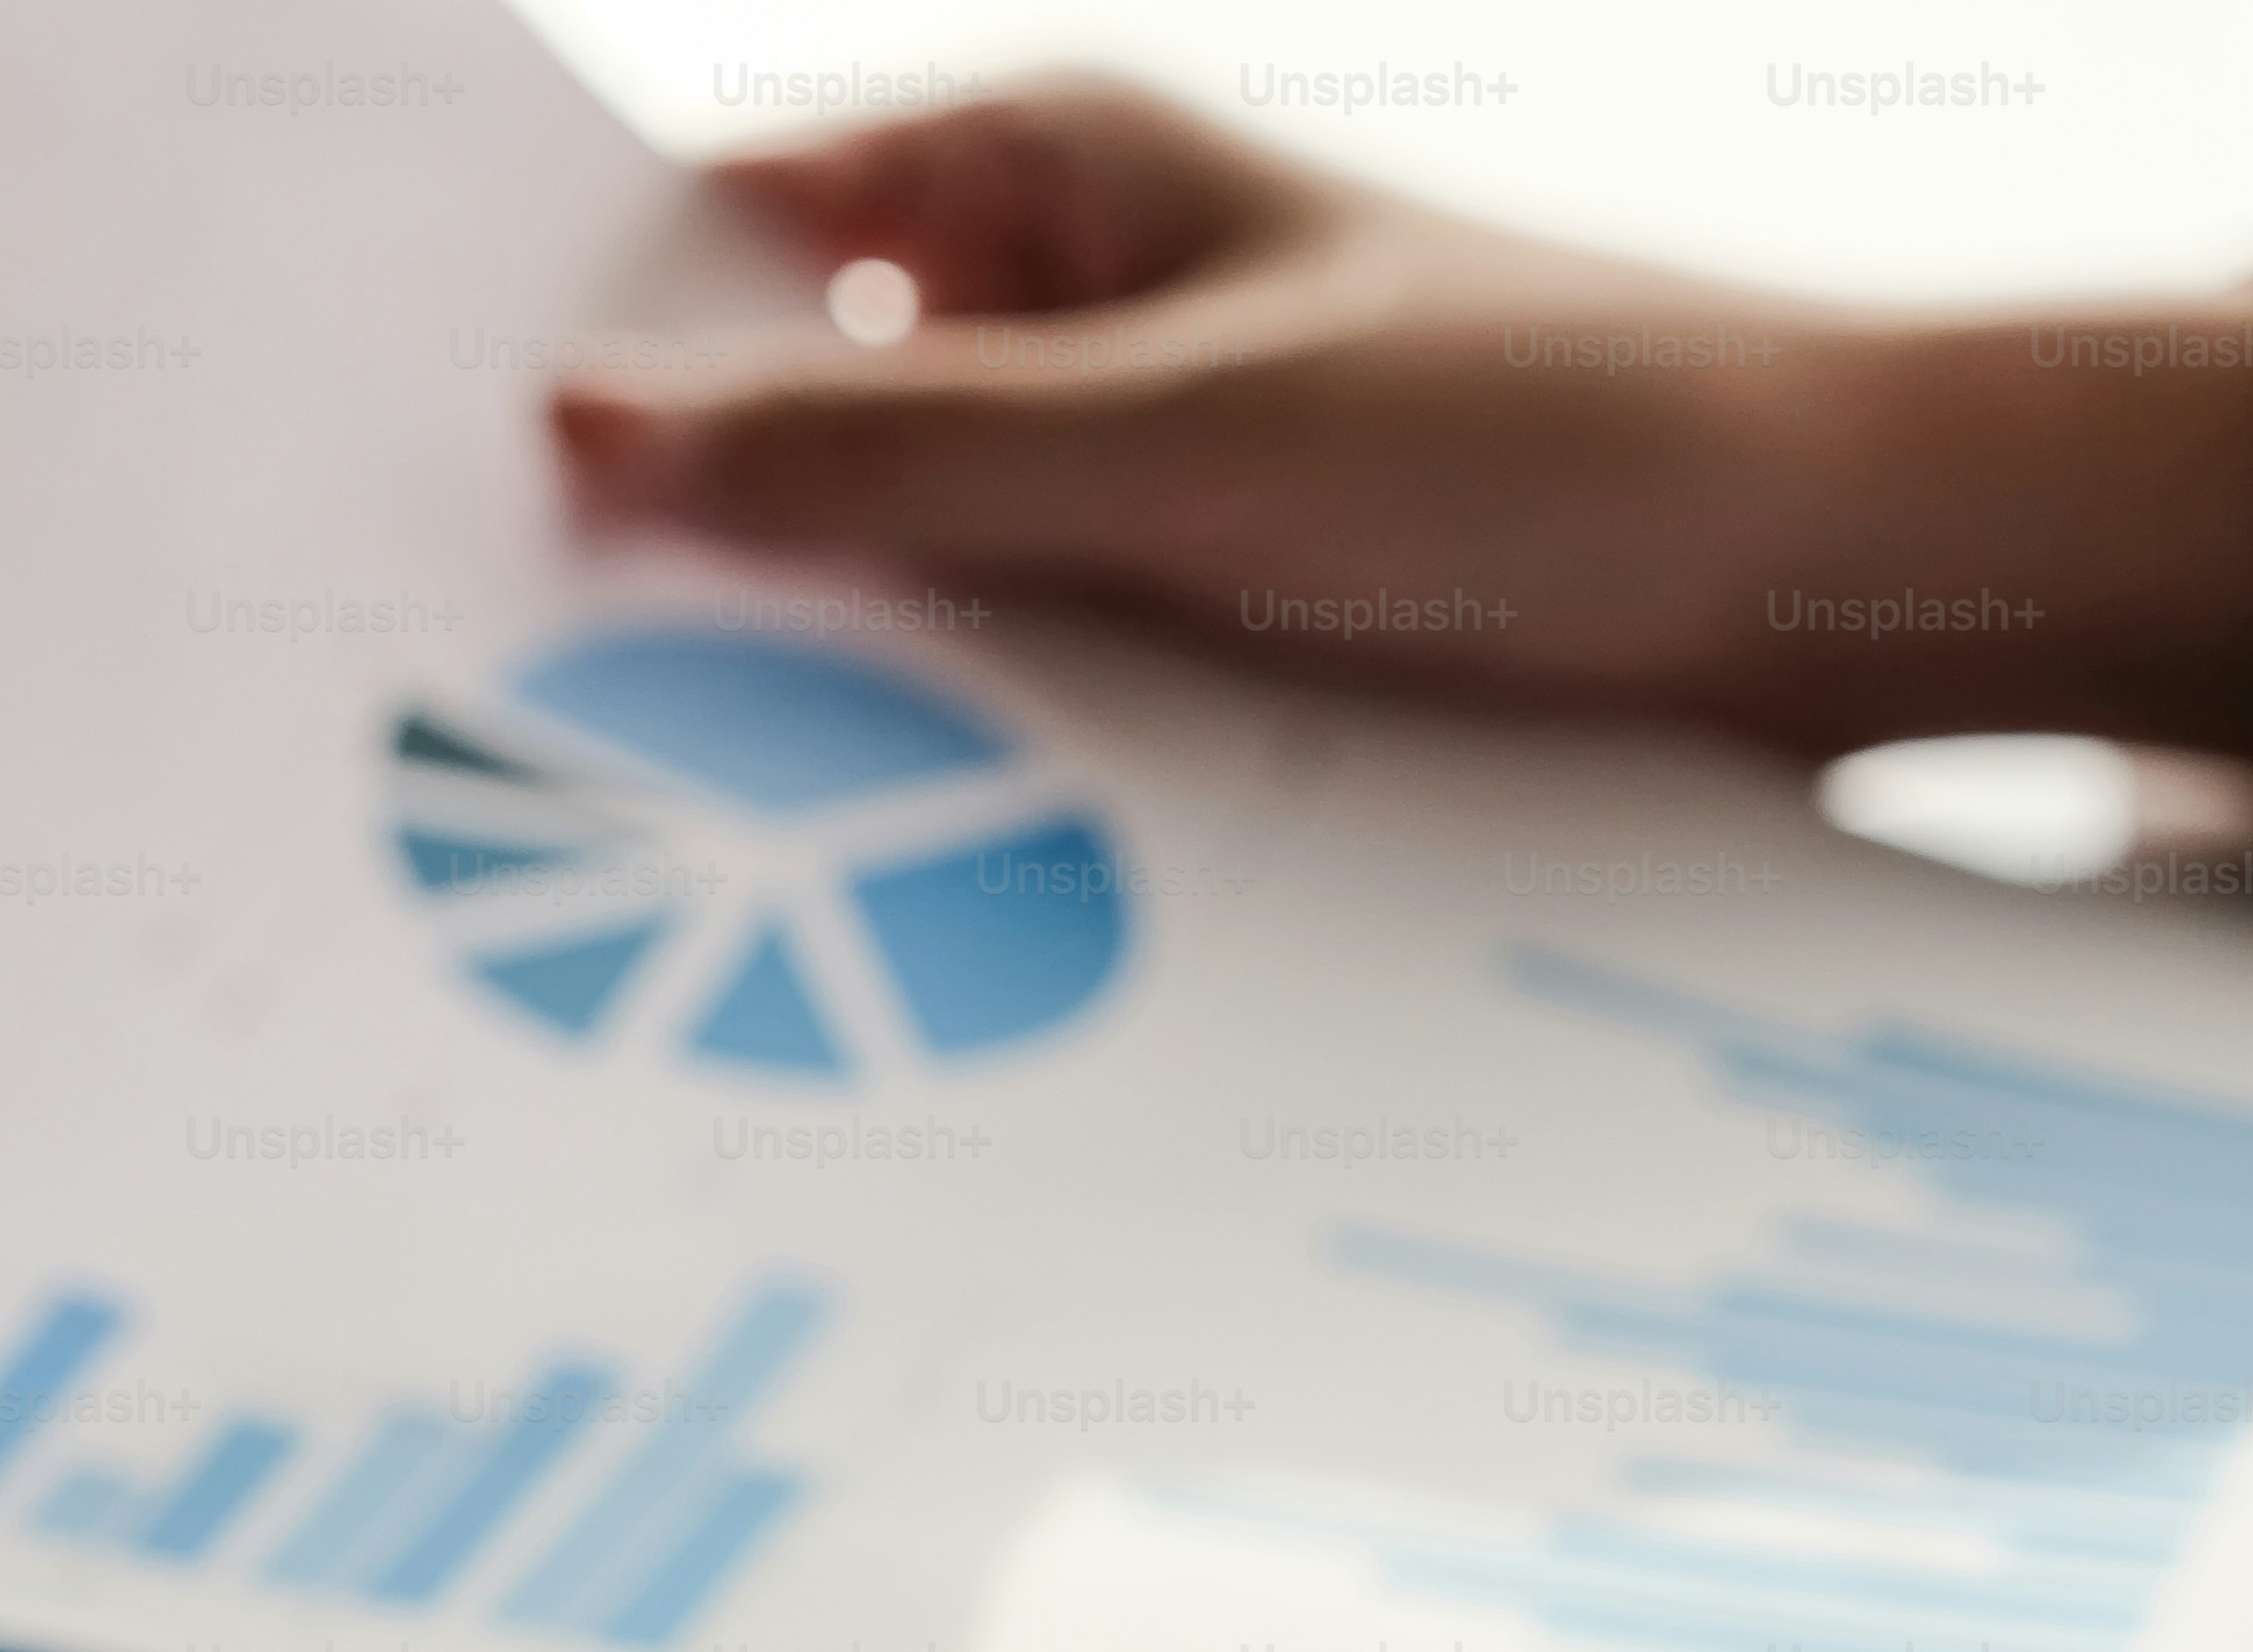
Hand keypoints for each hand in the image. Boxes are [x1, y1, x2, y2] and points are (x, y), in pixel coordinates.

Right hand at [554, 78, 2252, 762]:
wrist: (1851, 596)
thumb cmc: (1566, 436)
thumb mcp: (1195, 436)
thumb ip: (887, 447)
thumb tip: (582, 437)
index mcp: (1035, 177)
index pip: (710, 232)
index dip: (556, 341)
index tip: (402, 476)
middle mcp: (1045, 319)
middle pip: (757, 426)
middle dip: (640, 550)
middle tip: (468, 689)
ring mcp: (1097, 493)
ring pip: (856, 588)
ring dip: (777, 689)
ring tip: (623, 815)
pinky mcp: (1161, 647)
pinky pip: (973, 706)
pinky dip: (906, 774)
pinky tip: (817, 875)